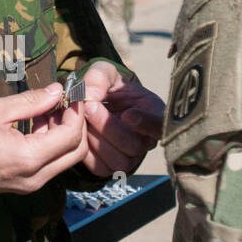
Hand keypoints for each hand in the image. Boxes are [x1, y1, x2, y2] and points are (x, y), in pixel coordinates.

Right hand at [0, 84, 88, 199]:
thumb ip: (31, 101)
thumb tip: (56, 91)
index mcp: (30, 158)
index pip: (72, 135)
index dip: (76, 111)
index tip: (72, 92)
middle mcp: (35, 177)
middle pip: (76, 152)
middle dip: (76, 124)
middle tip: (64, 101)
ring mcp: (29, 185)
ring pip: (64, 159)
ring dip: (63, 134)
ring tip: (48, 108)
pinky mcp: (22, 185)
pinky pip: (49, 165)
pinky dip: (50, 144)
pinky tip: (36, 124)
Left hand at [78, 61, 163, 176]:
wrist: (96, 106)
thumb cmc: (108, 88)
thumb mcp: (106, 73)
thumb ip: (99, 77)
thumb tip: (89, 94)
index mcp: (155, 114)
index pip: (160, 125)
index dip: (147, 123)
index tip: (128, 114)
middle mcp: (147, 141)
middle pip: (133, 145)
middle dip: (108, 126)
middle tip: (89, 106)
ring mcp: (130, 158)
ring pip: (117, 159)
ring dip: (95, 138)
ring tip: (83, 117)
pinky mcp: (111, 168)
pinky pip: (100, 167)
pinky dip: (86, 150)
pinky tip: (80, 131)